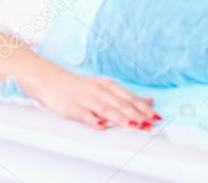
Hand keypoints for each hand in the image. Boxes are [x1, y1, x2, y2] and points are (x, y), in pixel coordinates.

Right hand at [30, 67, 159, 130]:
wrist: (52, 81)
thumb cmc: (81, 87)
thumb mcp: (106, 87)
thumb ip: (126, 97)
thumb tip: (149, 102)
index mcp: (108, 86)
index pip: (129, 98)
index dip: (143, 108)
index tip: (155, 116)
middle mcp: (99, 91)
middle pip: (120, 104)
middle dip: (136, 114)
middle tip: (148, 124)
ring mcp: (85, 99)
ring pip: (105, 109)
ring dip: (120, 118)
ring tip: (133, 125)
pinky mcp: (72, 108)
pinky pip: (84, 115)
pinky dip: (93, 120)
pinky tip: (102, 126)